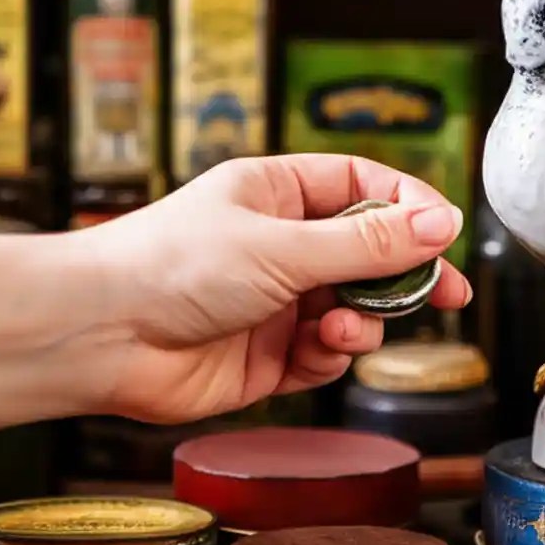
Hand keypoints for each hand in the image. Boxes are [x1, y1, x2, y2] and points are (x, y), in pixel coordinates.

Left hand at [65, 154, 471, 424]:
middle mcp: (278, 245)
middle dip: (404, 275)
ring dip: (362, 320)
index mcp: (276, 194)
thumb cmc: (168, 266)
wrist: (99, 335)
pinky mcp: (266, 355)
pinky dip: (331, 354)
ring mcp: (273, 301)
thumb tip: (439, 222)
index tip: (443, 232)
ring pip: (352, 308)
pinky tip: (316, 349)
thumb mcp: (282, 245)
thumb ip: (367, 244)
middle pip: (367, 254)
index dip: (408, 207)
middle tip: (445, 293)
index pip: (361, 188)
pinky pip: (324, 354)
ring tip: (344, 326)